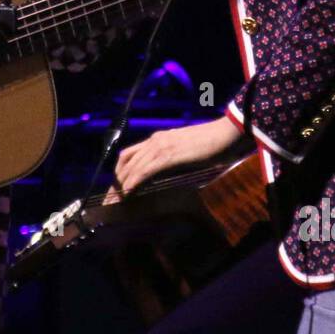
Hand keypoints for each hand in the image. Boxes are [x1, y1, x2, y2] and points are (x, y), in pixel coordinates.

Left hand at [113, 115, 244, 194]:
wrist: (226, 132)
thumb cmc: (211, 143)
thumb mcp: (186, 151)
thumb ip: (173, 159)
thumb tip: (166, 173)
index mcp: (158, 139)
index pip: (129, 155)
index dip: (119, 172)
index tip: (114, 188)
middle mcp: (155, 140)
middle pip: (126, 162)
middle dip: (115, 182)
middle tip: (109, 200)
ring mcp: (161, 146)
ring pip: (132, 167)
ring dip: (121, 185)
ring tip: (114, 201)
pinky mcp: (169, 155)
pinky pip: (145, 170)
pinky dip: (134, 182)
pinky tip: (128, 192)